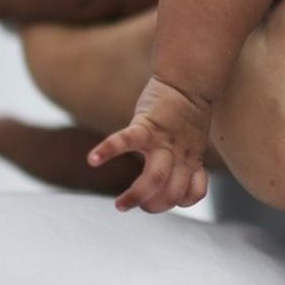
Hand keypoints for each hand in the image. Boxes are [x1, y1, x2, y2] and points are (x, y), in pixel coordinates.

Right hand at [88, 74, 209, 212]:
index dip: (177, 202)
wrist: (189, 78)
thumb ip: (183, 159)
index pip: (192, 196)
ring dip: (137, 196)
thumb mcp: (191, 140)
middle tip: (137, 205)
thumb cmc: (184, 112)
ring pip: (157, 178)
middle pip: (173, 193)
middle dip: (155, 206)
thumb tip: (171, 180)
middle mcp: (181, 155)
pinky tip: (92, 160)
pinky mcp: (147, 124)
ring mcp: (165, 141)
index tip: (160, 198)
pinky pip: (126, 140)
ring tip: (120, 206)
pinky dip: (108, 151)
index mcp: (191, 160)